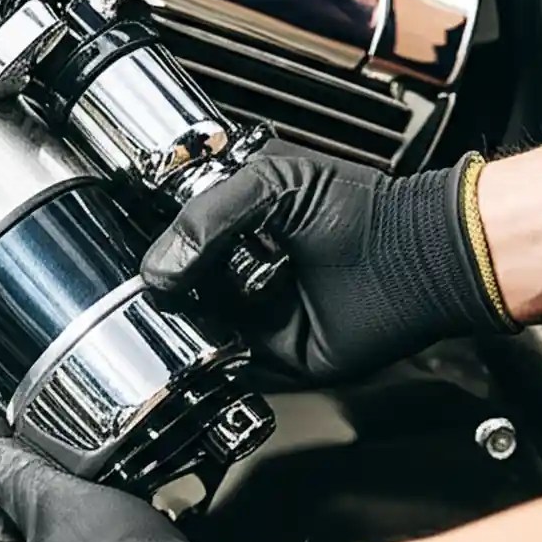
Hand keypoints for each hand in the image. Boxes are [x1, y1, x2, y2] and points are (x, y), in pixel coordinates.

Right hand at [142, 140, 516, 380]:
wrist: (411, 260)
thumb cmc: (358, 210)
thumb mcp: (268, 184)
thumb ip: (204, 218)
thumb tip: (157, 270)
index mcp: (234, 217)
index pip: (170, 232)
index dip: (152, 239)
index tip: (130, 243)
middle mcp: (237, 264)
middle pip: (174, 280)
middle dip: (167, 280)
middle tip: (169, 276)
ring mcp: (250, 308)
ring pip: (192, 320)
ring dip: (188, 313)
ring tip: (202, 295)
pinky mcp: (268, 351)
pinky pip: (223, 357)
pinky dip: (215, 348)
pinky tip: (220, 325)